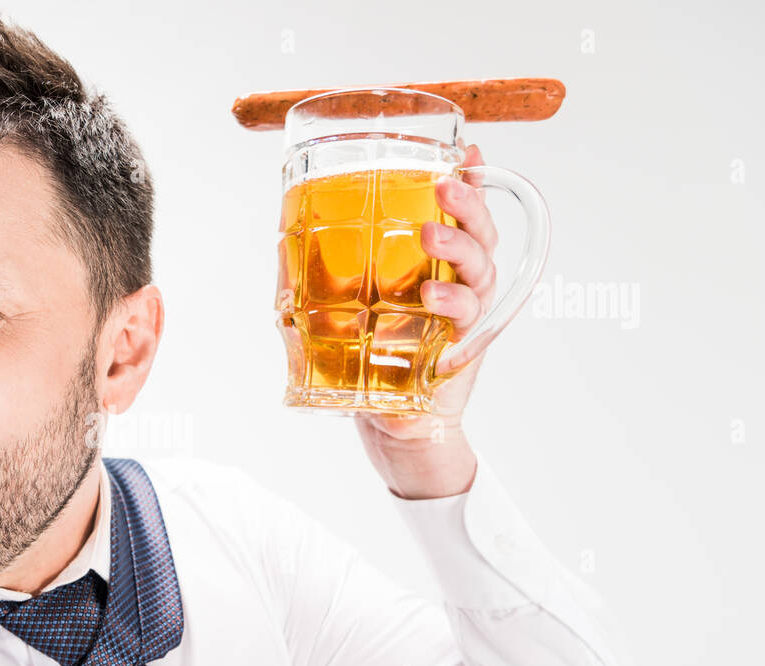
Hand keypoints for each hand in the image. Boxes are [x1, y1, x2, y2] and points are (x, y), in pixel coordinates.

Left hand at [354, 144, 498, 498]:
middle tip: (445, 184)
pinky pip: (469, 318)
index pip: (459, 212)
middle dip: (467, 203)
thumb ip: (325, 261)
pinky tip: (432, 296)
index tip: (464, 149)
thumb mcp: (340, 299)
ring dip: (458, 247)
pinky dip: (453, 304)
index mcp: (438, 260)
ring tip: (430, 236)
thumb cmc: (368, 354)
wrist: (387, 419)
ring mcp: (466, 313)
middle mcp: (461, 280)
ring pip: (480, 267)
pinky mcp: (463, 347)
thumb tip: (283, 219)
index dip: (469, 179)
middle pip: (479, 230)